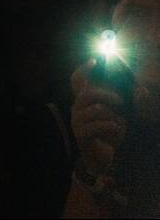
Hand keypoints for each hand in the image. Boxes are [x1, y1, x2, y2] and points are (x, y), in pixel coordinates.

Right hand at [70, 59, 128, 178]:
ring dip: (110, 115)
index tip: (95, 61)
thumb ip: (130, 104)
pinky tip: (117, 130)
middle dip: (105, 94)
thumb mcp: (121, 116)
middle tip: (121, 100)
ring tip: (119, 122)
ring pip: (94, 110)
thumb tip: (142, 90)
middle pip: (86, 94)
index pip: (76, 80)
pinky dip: (110, 127)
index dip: (83, 70)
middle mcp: (77, 109)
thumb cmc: (109, 134)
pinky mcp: (81, 134)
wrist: (101, 158)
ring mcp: (77, 122)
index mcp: (85, 101)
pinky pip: (96, 126)